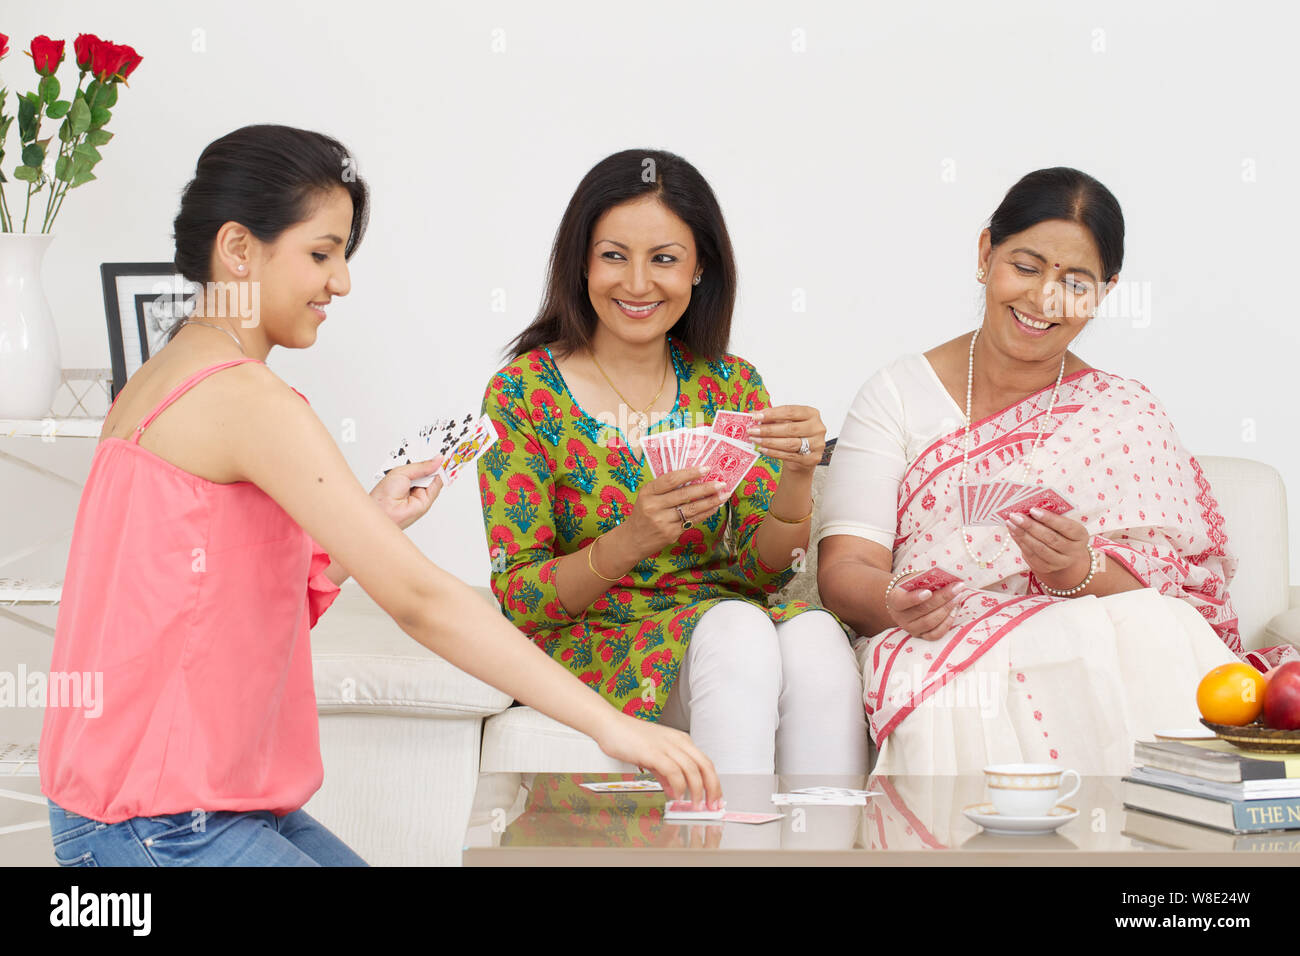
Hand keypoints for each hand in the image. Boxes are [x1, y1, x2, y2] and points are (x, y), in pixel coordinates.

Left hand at [370, 457, 442, 530]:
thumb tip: (437, 459)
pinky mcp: (427, 499)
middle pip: (429, 470)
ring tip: (445, 456)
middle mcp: (413, 483)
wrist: (384, 510)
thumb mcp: (402, 472)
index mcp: (405, 475)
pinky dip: (442, 476)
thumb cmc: (384, 493)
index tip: (436, 447)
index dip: (428, 456)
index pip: (420, 464)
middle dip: (436, 461)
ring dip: (440, 467)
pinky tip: (444, 467)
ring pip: (435, 477)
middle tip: (444, 450)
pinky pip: (437, 486)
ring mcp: (421, 491)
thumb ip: (422, 466)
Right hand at [594, 713, 723, 809]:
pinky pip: (673, 771)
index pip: (705, 763)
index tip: (714, 798)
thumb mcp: (652, 756)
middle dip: (712, 788)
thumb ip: (665, 774)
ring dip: (696, 791)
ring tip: (694, 806)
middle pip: (705, 766)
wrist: (609, 725)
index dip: (713, 782)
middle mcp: (677, 742)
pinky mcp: (654, 752)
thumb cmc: (628, 737)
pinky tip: (676, 796)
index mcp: (680, 740)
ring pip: (692, 770)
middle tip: (711, 805)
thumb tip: (674, 791)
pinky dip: (678, 786)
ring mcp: (666, 746)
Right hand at [622, 465, 727, 556]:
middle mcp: (653, 506)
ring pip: (691, 509)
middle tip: (721, 483)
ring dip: (710, 501)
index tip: (706, 468)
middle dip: (706, 488)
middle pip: (684, 494)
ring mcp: (662, 521)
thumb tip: (695, 477)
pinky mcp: (670, 533)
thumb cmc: (644, 514)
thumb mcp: (647, 497)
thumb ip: (666, 488)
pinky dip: (705, 513)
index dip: (690, 473)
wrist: (633, 540)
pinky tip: (714, 507)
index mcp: (647, 492)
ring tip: (723, 495)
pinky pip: (692, 521)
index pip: (671, 480)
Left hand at [747, 405, 825, 474]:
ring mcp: (817, 444)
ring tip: (755, 439)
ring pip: (789, 443)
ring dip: (769, 441)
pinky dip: (774, 452)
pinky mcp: (812, 459)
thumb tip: (754, 413)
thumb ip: (773, 417)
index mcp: (812, 414)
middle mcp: (817, 428)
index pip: (790, 411)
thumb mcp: (785, 422)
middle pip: (790, 428)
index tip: (756, 416)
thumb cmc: (795, 436)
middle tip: (752, 430)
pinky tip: (763, 449)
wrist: (803, 457)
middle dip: (768, 429)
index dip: (772, 413)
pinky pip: (789, 455)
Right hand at [885, 575, 965, 640]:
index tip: (929, 592)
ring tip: (958, 596)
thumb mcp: (915, 579)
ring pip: (930, 622)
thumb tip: (947, 580)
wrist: (906, 598)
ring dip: (947, 608)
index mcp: (894, 600)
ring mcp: (910, 628)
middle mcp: (900, 617)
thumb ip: (926, 580)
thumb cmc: (913, 585)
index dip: (914, 598)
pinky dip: (947, 622)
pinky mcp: (921, 636)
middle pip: (922, 610)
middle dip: (942, 598)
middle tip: (957, 588)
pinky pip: (935, 634)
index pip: (902, 601)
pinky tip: (955, 610)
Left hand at [1004, 508, 1091, 591]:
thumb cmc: (1062, 532)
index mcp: (1080, 535)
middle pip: (1051, 538)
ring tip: (1010, 523)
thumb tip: (1029, 508)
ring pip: (1039, 548)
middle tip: (1015, 516)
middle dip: (1031, 526)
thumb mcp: (1063, 524)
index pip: (1066, 527)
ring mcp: (1059, 562)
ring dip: (1022, 534)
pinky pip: (1031, 555)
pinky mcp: (1045, 568)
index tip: (1033, 509)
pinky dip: (1020, 542)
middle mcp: (1072, 551)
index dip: (1049, 519)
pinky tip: (1013, 532)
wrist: (1064, 555)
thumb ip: (1051, 517)